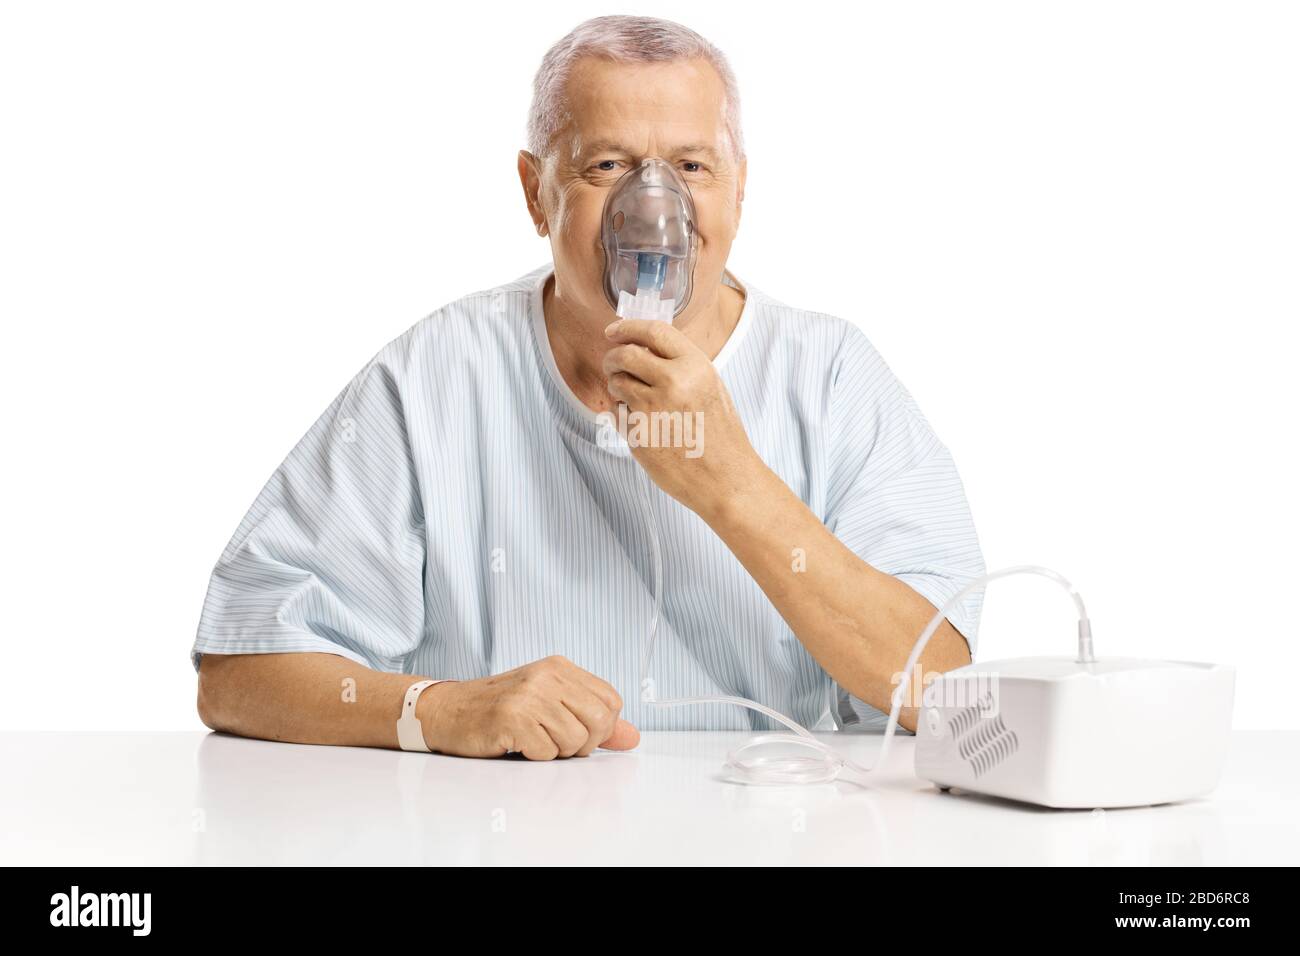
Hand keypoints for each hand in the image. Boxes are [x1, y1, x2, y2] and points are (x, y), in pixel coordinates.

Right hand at [418, 655, 639, 758]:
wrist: (445, 711)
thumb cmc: (497, 710)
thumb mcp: (549, 705)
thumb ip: (592, 720)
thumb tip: (633, 737)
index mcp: (560, 667)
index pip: (611, 702)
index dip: (600, 727)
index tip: (575, 730)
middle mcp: (547, 675)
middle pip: (600, 723)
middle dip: (582, 744)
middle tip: (552, 740)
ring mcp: (529, 695)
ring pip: (575, 742)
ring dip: (554, 752)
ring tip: (530, 739)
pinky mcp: (512, 718)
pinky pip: (546, 753)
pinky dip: (533, 756)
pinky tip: (515, 743)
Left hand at [602, 318, 765, 519]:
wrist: (725, 479)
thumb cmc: (720, 435)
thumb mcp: (710, 387)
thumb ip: (680, 365)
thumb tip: (643, 349)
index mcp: (695, 366)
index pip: (653, 331)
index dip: (627, 327)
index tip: (613, 330)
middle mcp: (673, 383)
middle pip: (625, 355)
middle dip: (612, 358)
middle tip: (612, 365)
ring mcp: (652, 409)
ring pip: (616, 384)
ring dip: (617, 388)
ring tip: (636, 401)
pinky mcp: (638, 434)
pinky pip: (617, 414)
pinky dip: (623, 416)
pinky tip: (645, 427)